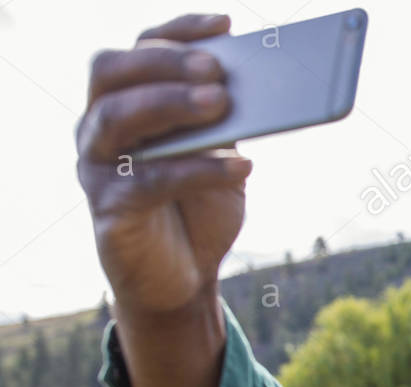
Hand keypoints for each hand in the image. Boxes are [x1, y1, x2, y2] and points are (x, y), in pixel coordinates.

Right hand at [76, 13, 250, 315]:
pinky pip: (148, 180)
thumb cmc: (200, 209)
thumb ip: (226, 123)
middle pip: (113, 72)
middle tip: (217, 72)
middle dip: (165, 63)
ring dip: (170, 104)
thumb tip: (257, 83)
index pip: (140, 49)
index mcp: (126, 103)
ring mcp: (96, 167)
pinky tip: (242, 166)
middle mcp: (99, 127)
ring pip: (117, 118)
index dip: (179, 31)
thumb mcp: (220, 157)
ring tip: (223, 104)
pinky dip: (199, 169)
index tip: (226, 23)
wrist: (183, 279)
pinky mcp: (110, 211)